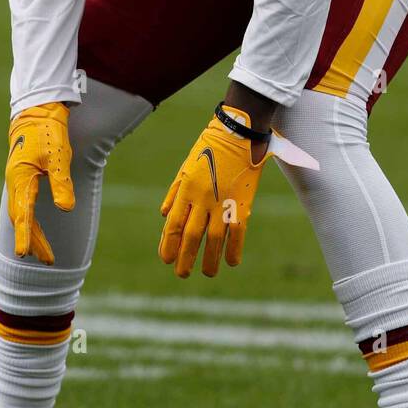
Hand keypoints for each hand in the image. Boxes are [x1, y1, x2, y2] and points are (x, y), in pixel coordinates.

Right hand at [6, 102, 74, 263]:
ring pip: (21, 213)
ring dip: (31, 233)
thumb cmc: (48, 132)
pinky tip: (34, 229)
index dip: (24, 235)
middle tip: (48, 261)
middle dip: (33, 241)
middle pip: (21, 219)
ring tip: (43, 254)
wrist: (37, 111)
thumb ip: (61, 183)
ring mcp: (17, 181)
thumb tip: (66, 209)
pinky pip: (23, 206)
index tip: (24, 255)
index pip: (23, 214)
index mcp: (21, 179)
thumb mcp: (59, 157)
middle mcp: (15, 183)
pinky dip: (28, 221)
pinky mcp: (22, 177)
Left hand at [159, 106, 271, 277]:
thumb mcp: (186, 166)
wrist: (239, 134)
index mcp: (187, 189)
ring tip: (207, 273)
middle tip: (182, 274)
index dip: (168, 244)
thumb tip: (164, 215)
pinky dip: (234, 249)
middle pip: (191, 236)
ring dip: (209, 259)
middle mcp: (202, 198)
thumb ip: (175, 192)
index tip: (166, 259)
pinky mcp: (243, 203)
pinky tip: (232, 262)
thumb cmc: (210, 147)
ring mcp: (223, 202)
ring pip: (214, 239)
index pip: (173, 225)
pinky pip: (238, 232)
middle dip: (185, 258)